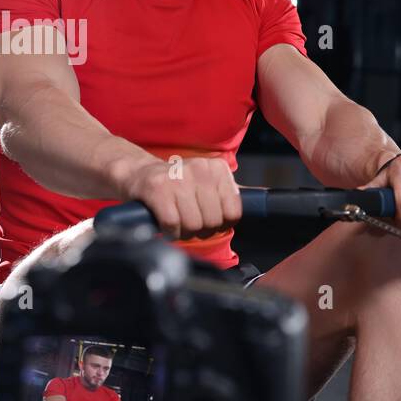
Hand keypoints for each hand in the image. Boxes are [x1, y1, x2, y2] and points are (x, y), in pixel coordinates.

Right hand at [117, 155, 241, 239]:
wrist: (138, 174)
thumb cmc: (177, 185)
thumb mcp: (208, 184)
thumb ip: (231, 194)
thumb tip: (262, 201)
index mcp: (217, 169)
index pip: (233, 212)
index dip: (221, 223)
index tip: (208, 218)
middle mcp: (200, 169)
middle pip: (213, 221)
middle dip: (201, 229)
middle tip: (189, 220)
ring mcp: (178, 178)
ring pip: (194, 225)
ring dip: (184, 231)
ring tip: (177, 220)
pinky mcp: (157, 189)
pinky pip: (173, 224)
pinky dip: (169, 231)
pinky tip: (165, 223)